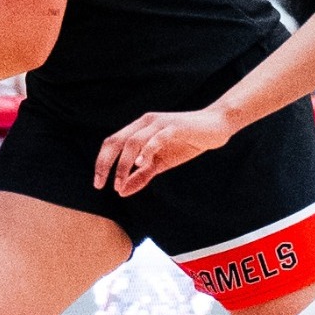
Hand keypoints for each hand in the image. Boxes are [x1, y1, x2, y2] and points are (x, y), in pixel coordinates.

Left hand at [94, 108, 236, 196]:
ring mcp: (160, 123)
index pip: (112, 142)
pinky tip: (141, 165)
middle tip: (101, 185)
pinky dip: (146, 151)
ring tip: (120, 182)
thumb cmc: (186, 142)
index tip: (98, 184)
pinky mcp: (175, 127)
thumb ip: (142, 176)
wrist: (216, 127)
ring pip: (133, 141)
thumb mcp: (161, 164)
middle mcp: (145, 123)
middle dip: (105, 164)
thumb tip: (121, 191)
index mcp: (139, 129)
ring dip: (124, 163)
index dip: (102, 162)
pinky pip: (156, 138)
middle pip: (117, 141)